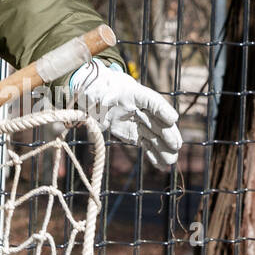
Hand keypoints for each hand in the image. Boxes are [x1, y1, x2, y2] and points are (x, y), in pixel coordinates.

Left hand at [67, 59, 182, 169]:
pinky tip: (161, 165)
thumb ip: (93, 103)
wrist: (92, 93)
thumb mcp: (90, 94)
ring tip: (171, 161)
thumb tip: (79, 121)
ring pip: (155, 136)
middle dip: (167, 134)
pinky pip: (147, 145)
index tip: (172, 120)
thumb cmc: (92, 89)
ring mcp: (138, 122)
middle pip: (157, 121)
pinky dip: (154, 155)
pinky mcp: (134, 133)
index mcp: (131, 92)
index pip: (151, 100)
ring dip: (164, 149)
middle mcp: (139, 108)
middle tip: (175, 146)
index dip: (162, 110)